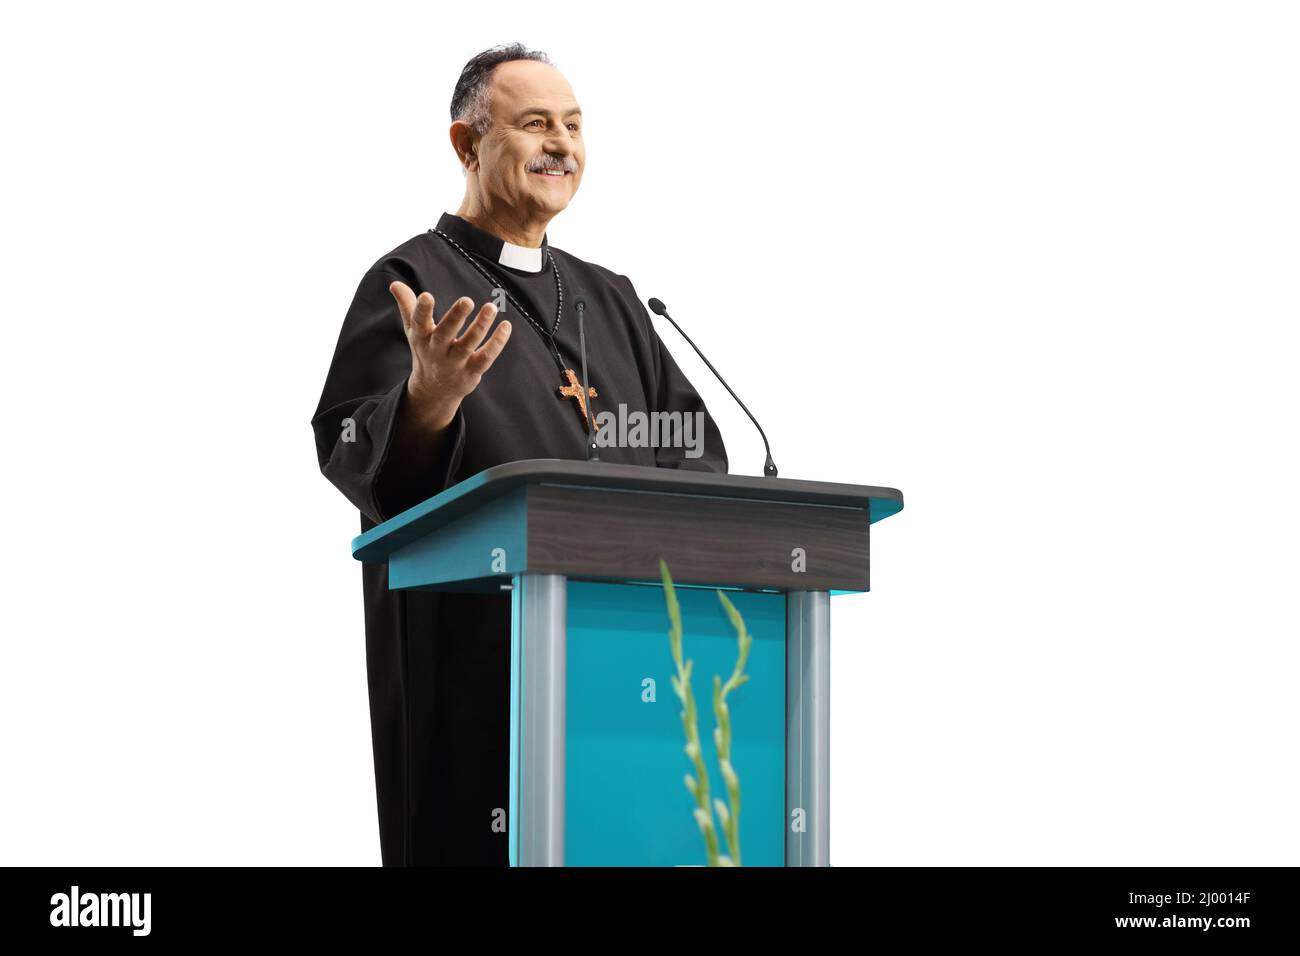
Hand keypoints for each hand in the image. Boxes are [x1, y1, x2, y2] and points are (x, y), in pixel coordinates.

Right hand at [388, 280, 511, 427]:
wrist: (434, 390)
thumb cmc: (425, 351)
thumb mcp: (414, 330)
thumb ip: (407, 306)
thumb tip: (394, 284)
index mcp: (422, 338)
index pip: (419, 323)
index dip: (422, 310)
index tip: (426, 296)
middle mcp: (437, 350)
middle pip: (445, 333)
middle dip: (456, 317)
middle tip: (467, 300)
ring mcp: (455, 362)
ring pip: (469, 344)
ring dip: (480, 326)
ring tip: (491, 307)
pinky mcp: (472, 371)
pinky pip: (486, 357)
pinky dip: (497, 342)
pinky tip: (505, 326)